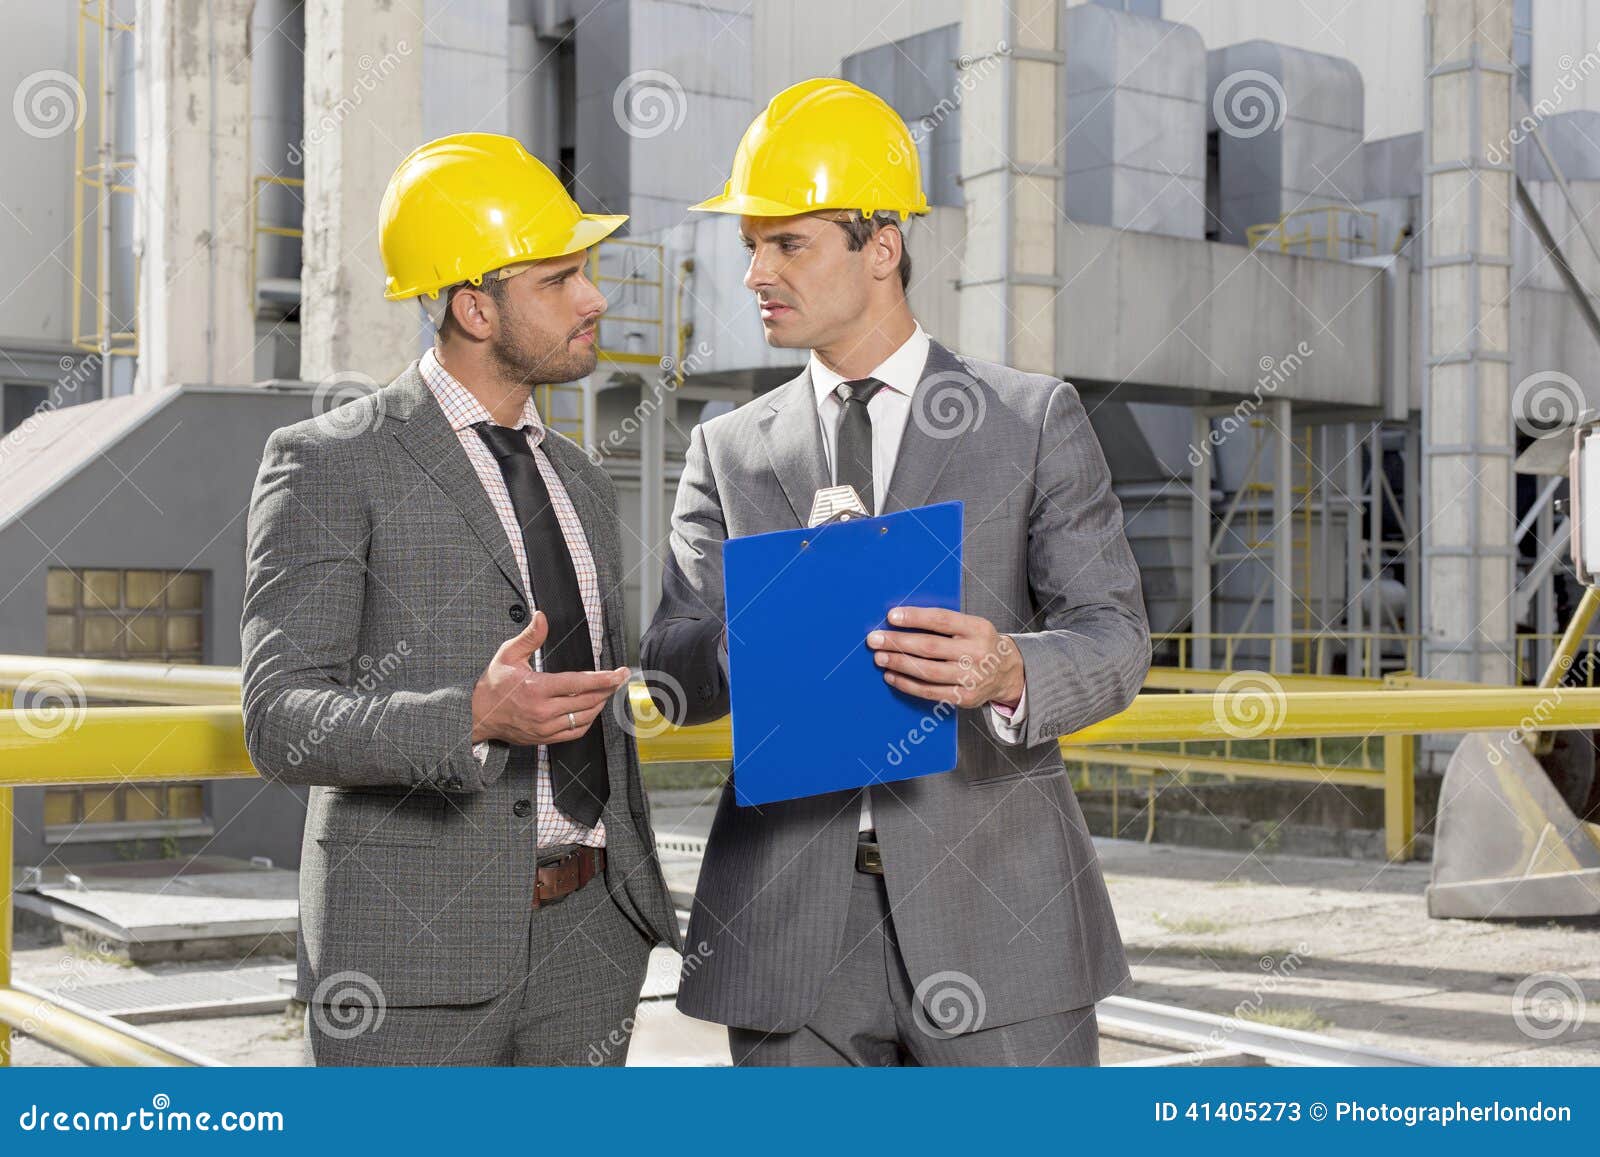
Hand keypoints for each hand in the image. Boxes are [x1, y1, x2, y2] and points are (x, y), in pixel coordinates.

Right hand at [470, 611, 630, 744]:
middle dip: (608, 688)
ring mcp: (545, 727)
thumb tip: (542, 616)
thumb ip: (530, 637)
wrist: (477, 716)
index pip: (578, 684)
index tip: (619, 673)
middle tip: (620, 678)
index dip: (603, 679)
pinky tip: (592, 709)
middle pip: (587, 701)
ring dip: (600, 704)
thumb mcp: (507, 655)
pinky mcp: (545, 738)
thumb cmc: (493, 684)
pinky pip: (575, 732)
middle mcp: (543, 711)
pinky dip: (588, 720)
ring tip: (608, 691)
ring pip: (584, 717)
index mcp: (536, 689)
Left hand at [866, 606, 1023, 708]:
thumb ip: (945, 623)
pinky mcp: (965, 697)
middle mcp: (976, 652)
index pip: (942, 619)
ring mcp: (972, 677)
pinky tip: (892, 676)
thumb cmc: (981, 644)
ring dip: (899, 663)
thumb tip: (902, 620)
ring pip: (928, 671)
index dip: (915, 617)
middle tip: (875, 639)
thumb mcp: (972, 626)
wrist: (1009, 672)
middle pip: (930, 646)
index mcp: (977, 628)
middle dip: (898, 642)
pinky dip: (907, 684)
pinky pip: (930, 691)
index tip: (891, 616)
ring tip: (880, 657)